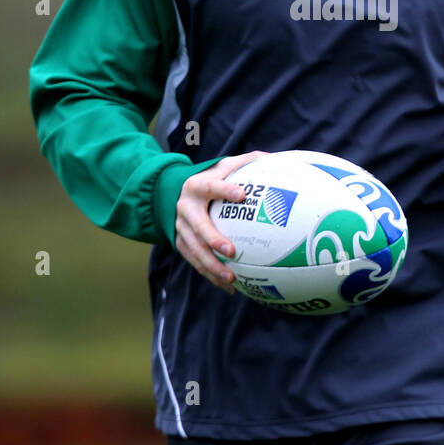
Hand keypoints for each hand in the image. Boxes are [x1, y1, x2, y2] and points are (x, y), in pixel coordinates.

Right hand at [173, 151, 267, 293]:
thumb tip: (274, 157)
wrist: (170, 193)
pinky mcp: (180, 244)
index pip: (211, 186)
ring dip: (211, 265)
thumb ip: (245, 161)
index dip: (225, 190)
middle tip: (231, 251)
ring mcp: (181, 228)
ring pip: (194, 250)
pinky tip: (230, 287)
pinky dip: (211, 275)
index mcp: (197, 186)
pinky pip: (195, 262)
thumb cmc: (209, 179)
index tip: (242, 195)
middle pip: (198, 226)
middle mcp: (186, 208)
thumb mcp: (221, 166)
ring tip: (231, 278)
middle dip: (213, 239)